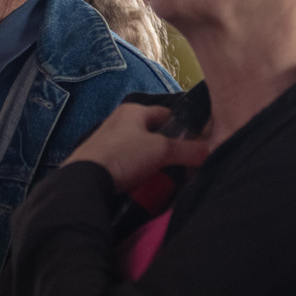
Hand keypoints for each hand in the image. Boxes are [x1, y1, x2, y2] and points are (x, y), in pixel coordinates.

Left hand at [60, 103, 208, 192]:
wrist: (85, 180)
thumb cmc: (122, 156)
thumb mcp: (161, 151)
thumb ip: (188, 150)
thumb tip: (210, 151)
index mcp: (133, 111)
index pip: (166, 114)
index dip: (183, 127)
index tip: (195, 143)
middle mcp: (120, 122)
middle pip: (154, 134)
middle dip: (168, 150)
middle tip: (181, 165)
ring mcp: (110, 142)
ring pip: (143, 151)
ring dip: (154, 164)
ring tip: (164, 177)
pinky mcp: (104, 160)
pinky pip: (130, 164)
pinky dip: (140, 173)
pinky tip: (145, 184)